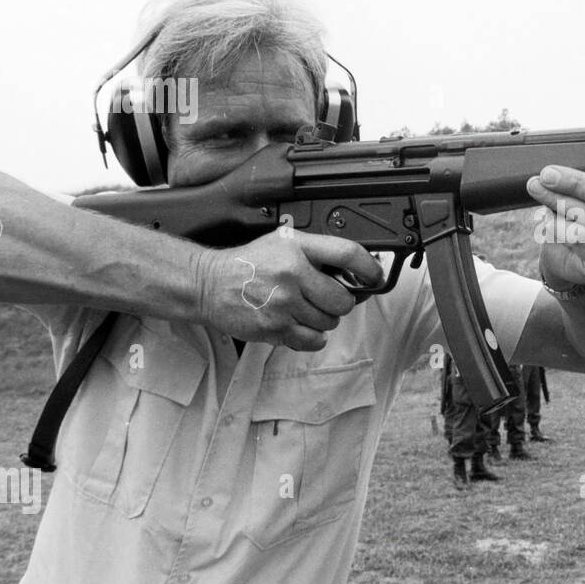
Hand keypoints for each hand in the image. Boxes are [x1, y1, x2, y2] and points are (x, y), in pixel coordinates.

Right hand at [196, 231, 382, 350]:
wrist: (209, 283)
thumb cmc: (249, 264)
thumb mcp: (283, 243)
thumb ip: (317, 253)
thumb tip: (357, 271)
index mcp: (296, 248)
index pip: (347, 254)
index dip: (369, 268)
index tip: (375, 277)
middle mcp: (291, 273)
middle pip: (343, 299)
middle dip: (340, 302)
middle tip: (326, 298)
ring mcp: (283, 303)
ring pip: (329, 322)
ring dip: (323, 319)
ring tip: (303, 309)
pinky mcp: (275, 328)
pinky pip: (313, 340)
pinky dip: (312, 337)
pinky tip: (299, 324)